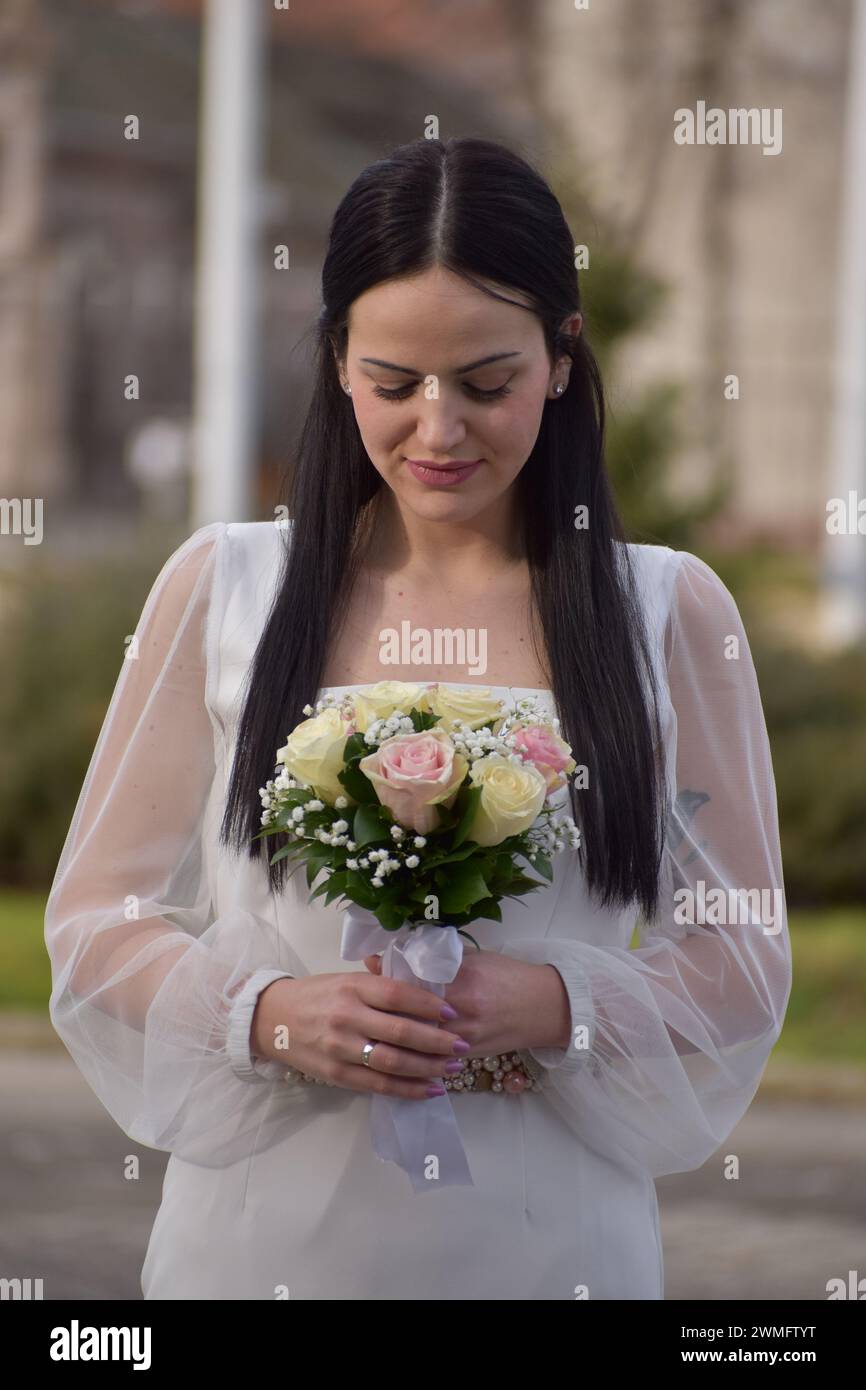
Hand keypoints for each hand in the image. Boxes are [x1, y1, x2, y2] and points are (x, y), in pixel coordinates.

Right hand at [250, 973, 469, 1100]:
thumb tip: (428, 995)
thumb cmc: (319, 995)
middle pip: (400, 1031)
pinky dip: (406, 1089)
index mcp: (353, 987)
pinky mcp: (336, 1074)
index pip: (398, 994)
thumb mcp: (348, 980)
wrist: (273, 1018)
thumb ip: (381, 986)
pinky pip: (377, 1085)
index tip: (452, 1013)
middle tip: (462, 1045)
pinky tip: (428, 1089)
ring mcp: (340, 1048)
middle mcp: (347, 1016)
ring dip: (427, 1067)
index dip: (429, 1005)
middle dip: (438, 1041)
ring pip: (392, 1062)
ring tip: (452, 1068)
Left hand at [362, 949, 570, 1055]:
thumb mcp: (474, 958)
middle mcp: (463, 1013)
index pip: (414, 986)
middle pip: (411, 1019)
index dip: (385, 985)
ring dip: (395, 1040)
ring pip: (419, 1044)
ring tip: (371, 1033)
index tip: (363, 981)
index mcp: (462, 981)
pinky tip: (395, 1053)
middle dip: (384, 1017)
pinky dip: (415, 1057)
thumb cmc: (509, 975)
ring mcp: (466, 1038)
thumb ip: (434, 958)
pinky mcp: (470, 1056)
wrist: (546, 1007)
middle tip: (360, 1012)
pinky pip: (434, 1059)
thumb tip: (389, 955)